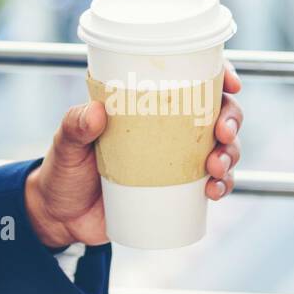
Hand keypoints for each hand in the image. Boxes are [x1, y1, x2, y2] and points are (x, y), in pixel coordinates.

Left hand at [25, 61, 244, 248]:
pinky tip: (214, 191)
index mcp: (148, 104)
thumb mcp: (66, 144)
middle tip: (223, 132)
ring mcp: (177, 160)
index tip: (231, 83)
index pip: (193, 80)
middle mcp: (169, 128)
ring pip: (223, 148)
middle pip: (218, 112)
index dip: (220, 75)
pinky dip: (222, 186)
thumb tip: (95, 113)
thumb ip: (75, 126)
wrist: (61, 217)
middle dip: (232, 119)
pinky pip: (213, 184)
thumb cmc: (64, 170)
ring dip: (230, 155)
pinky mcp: (178, 191)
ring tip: (215, 167)